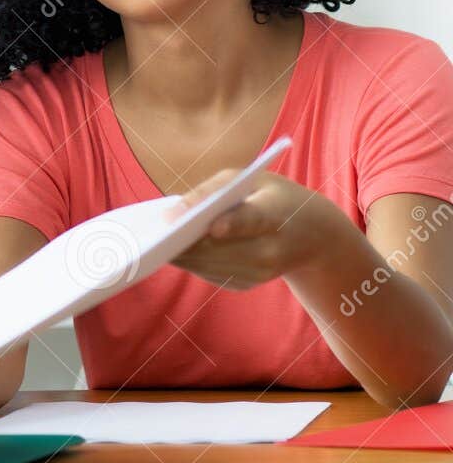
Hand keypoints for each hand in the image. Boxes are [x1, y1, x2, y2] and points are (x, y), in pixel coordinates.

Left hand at [168, 170, 347, 290]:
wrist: (312, 235)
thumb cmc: (270, 197)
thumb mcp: (248, 179)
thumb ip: (211, 189)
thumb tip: (172, 213)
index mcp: (274, 214)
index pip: (252, 220)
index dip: (232, 225)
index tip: (211, 227)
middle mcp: (271, 249)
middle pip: (219, 249)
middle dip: (183, 243)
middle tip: (152, 236)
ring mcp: (261, 272)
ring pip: (208, 266)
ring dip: (180, 255)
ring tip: (154, 242)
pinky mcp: (248, 284)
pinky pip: (209, 274)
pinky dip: (191, 262)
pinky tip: (174, 250)